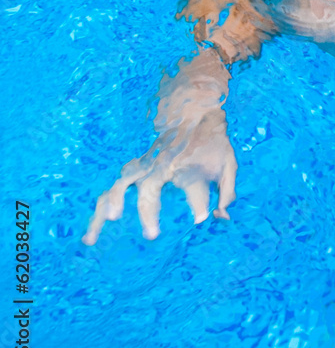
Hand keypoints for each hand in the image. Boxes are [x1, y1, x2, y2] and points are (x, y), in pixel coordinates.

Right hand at [82, 110, 236, 244]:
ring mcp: (145, 166)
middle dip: (148, 212)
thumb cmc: (212, 143)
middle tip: (151, 235)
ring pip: (121, 186)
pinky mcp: (135, 168)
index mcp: (190, 166)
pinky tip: (94, 232)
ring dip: (113, 204)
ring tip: (106, 225)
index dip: (198, 202)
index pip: (194, 186)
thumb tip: (220, 218)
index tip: (200, 217)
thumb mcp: (228, 163)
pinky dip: (104, 205)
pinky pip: (114, 187)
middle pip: (150, 189)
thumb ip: (227, 192)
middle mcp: (164, 166)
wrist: (193, 112)